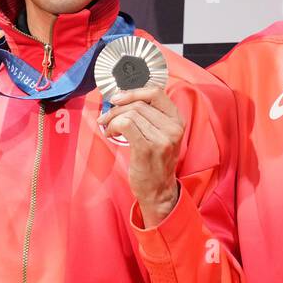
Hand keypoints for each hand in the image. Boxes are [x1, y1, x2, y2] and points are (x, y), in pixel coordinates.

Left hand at [96, 85, 183, 225]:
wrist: (158, 190)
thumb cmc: (156, 162)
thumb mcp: (162, 135)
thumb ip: (151, 116)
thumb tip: (123, 97)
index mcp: (177, 120)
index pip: (156, 93)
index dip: (133, 92)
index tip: (117, 98)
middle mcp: (173, 128)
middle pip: (139, 104)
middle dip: (116, 108)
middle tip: (105, 117)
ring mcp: (162, 138)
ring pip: (130, 114)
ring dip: (112, 119)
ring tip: (108, 128)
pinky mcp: (148, 148)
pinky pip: (125, 125)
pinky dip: (113, 126)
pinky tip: (110, 134)